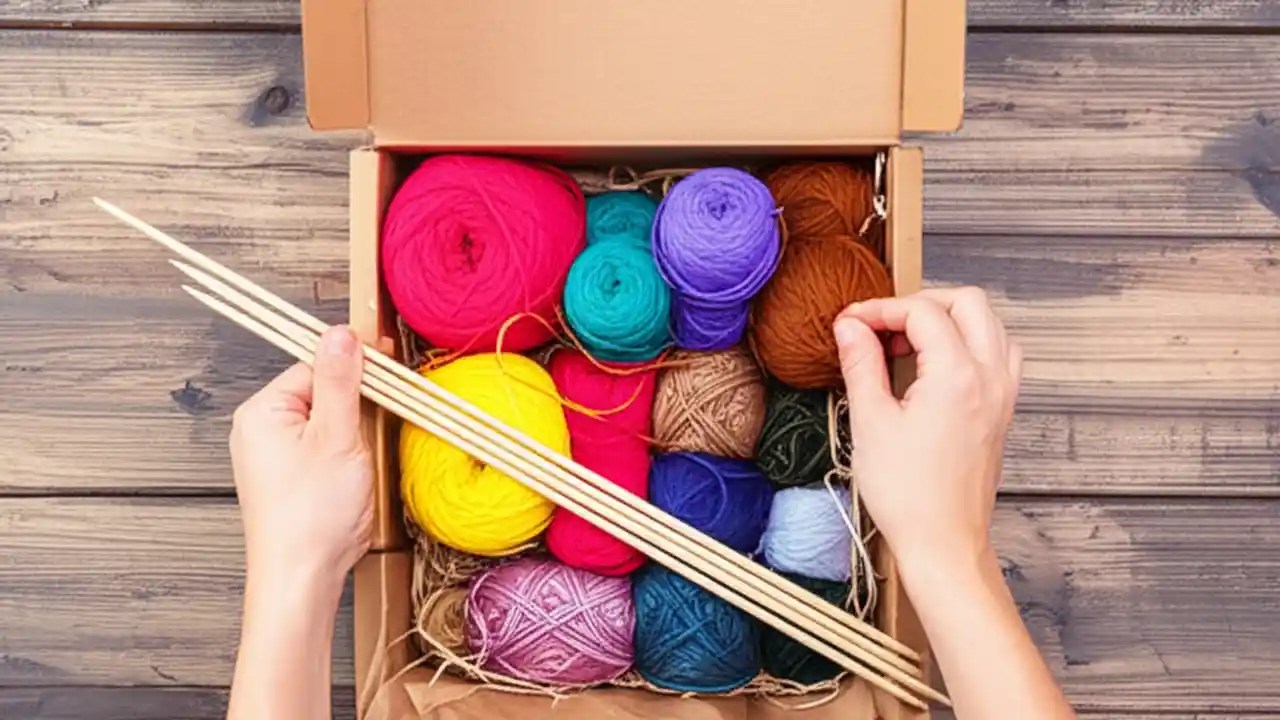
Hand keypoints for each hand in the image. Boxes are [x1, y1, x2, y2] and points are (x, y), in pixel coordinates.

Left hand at [229, 325, 373, 591]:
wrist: (301, 580)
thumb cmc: (313, 516)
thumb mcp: (336, 436)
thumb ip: (340, 381)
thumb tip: (342, 333)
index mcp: (263, 411)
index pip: (314, 365)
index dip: (355, 367)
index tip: (390, 367)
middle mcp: (261, 429)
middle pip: (321, 391)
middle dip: (357, 402)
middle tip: (385, 416)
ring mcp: (274, 456)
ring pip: (326, 421)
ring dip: (355, 430)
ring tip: (365, 456)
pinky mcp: (290, 479)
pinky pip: (323, 447)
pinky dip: (347, 452)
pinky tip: (358, 472)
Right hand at [832, 288, 1021, 573]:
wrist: (943, 544)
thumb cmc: (909, 497)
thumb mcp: (870, 422)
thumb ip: (861, 364)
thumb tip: (850, 327)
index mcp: (957, 375)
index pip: (921, 312)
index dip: (880, 309)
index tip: (852, 322)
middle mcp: (989, 378)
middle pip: (967, 303)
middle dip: (921, 303)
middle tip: (883, 323)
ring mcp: (1002, 395)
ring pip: (990, 325)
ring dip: (950, 320)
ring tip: (908, 343)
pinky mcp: (1002, 412)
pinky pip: (998, 355)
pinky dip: (969, 345)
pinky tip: (936, 366)